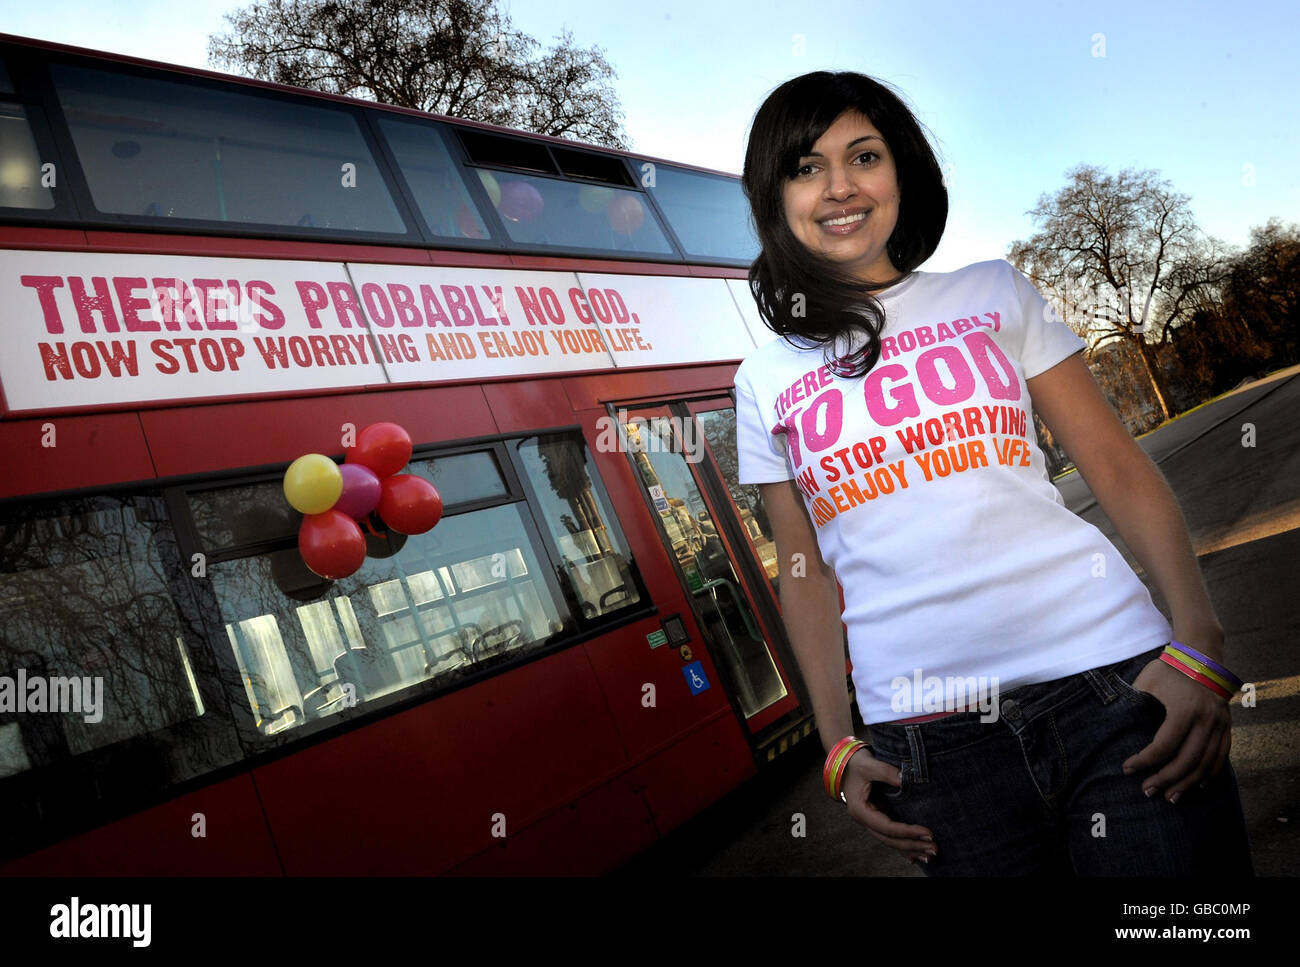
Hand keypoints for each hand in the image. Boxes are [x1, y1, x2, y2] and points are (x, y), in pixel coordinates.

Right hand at [840, 748, 936, 864]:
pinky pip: (891, 835)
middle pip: (890, 840)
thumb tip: (905, 779)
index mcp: (861, 811)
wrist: (844, 764)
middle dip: (912, 845)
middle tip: (934, 848)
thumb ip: (886, 772)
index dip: (907, 832)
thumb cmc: (855, 764)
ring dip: (910, 848)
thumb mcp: (868, 765)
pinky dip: (903, 845)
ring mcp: (871, 821)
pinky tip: (915, 856)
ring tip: (930, 855)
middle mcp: (865, 820)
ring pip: (891, 841)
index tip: (927, 833)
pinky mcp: (878, 818)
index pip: (887, 828)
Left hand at [1121, 657, 1232, 803]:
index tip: (1127, 769)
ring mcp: (1220, 725)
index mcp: (1184, 709)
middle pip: (1187, 760)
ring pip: (1206, 764)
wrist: (1202, 656)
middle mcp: (1206, 720)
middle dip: (1166, 779)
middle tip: (1148, 791)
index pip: (1163, 745)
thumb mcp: (1147, 681)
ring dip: (1188, 783)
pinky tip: (1197, 784)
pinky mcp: (1227, 727)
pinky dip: (1210, 773)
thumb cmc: (1168, 669)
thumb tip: (1113, 725)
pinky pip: (1221, 756)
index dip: (1144, 761)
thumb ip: (1134, 703)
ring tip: (1171, 796)